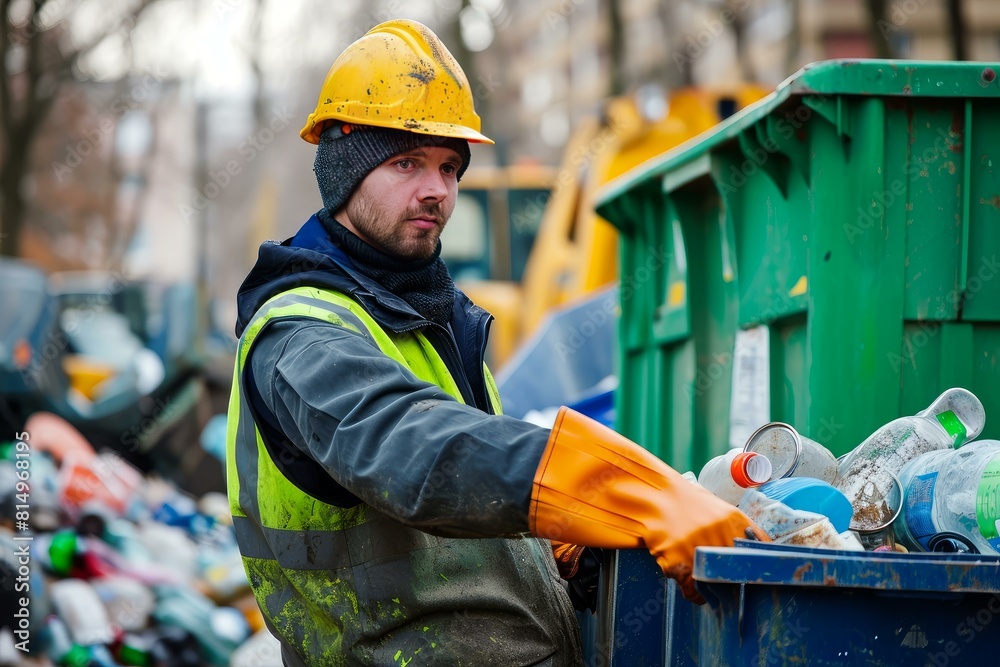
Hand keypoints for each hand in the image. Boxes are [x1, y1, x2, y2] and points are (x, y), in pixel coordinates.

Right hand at [529, 407, 768, 605]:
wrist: (650, 496)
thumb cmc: (684, 503)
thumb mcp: (716, 509)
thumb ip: (736, 529)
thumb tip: (758, 553)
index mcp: (733, 518)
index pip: (761, 548)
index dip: (761, 565)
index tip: (760, 576)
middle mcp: (719, 531)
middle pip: (736, 570)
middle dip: (734, 582)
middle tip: (733, 588)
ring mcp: (697, 545)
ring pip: (713, 581)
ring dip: (712, 590)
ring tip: (709, 590)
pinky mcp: (677, 558)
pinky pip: (691, 587)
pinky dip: (693, 594)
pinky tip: (692, 591)